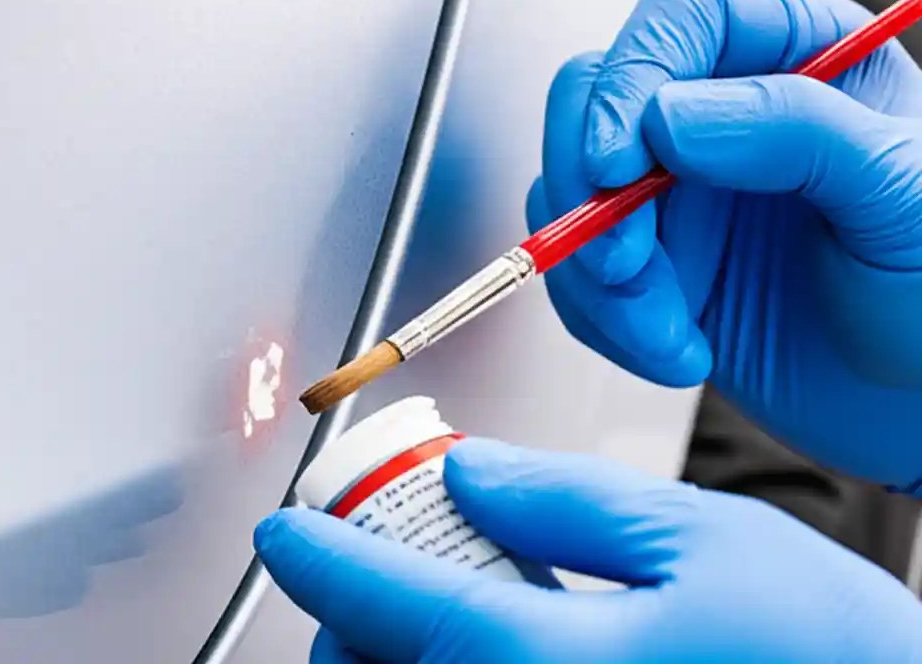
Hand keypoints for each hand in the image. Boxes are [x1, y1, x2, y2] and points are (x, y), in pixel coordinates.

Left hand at [255, 438, 921, 662]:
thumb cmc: (831, 659)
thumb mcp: (705, 541)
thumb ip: (566, 501)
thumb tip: (469, 475)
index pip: (387, 604)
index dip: (322, 556)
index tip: (288, 531)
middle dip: (353, 615)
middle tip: (381, 551)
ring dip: (394, 656)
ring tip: (448, 597)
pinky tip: (500, 647)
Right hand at [528, 0, 921, 489]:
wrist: (919, 411)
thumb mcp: (905, 197)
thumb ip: (799, 133)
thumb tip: (666, 118)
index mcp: (800, 59)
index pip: (683, 19)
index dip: (631, 79)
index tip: (618, 166)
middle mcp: (722, 112)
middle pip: (593, 97)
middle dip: (588, 191)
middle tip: (626, 266)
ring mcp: (675, 190)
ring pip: (568, 193)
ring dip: (596, 275)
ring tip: (670, 336)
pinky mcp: (646, 262)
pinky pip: (573, 270)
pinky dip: (602, 320)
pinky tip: (676, 351)